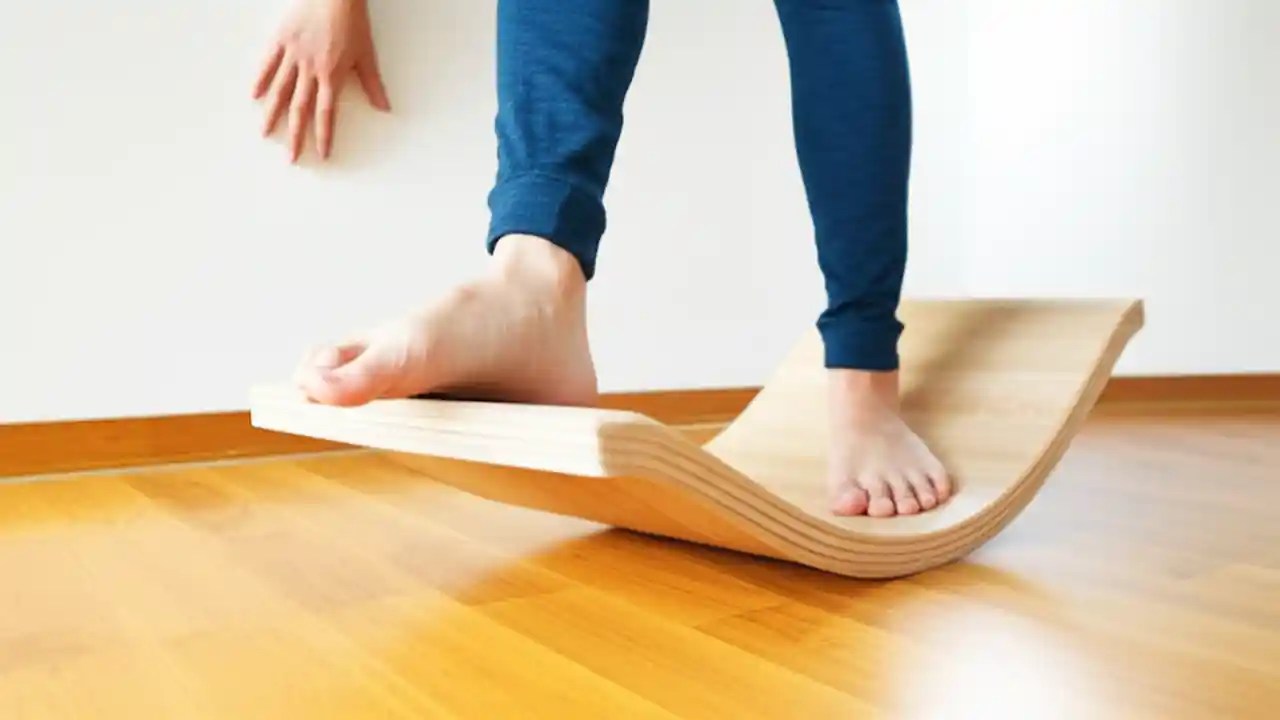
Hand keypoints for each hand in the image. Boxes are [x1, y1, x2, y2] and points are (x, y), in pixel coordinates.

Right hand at [252, 0, 390, 161]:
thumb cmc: (352, 21)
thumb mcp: (366, 55)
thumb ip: (373, 84)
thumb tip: (385, 108)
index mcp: (332, 75)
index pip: (326, 113)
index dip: (324, 135)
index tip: (321, 154)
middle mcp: (310, 69)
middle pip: (300, 109)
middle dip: (296, 136)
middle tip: (291, 158)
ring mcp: (293, 54)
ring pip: (281, 90)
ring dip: (273, 114)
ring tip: (265, 134)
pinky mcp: (281, 39)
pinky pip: (268, 63)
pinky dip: (261, 79)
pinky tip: (255, 96)